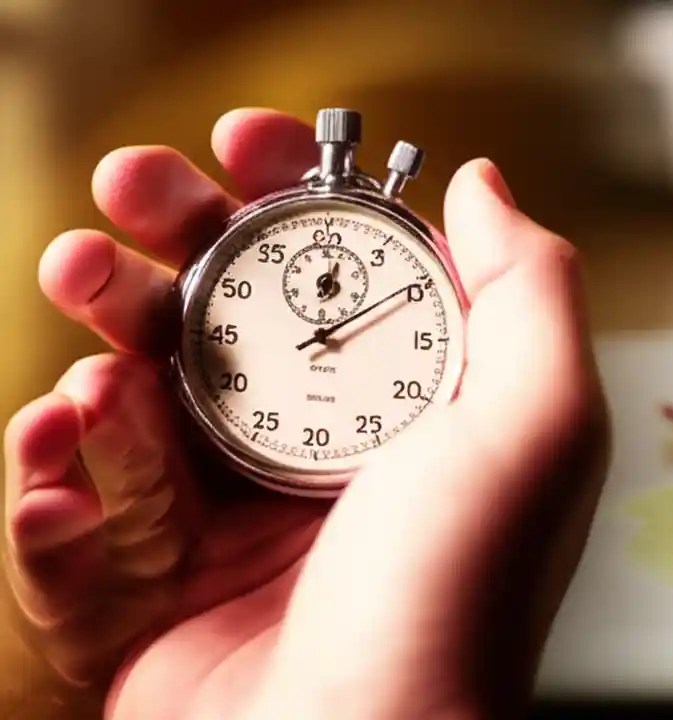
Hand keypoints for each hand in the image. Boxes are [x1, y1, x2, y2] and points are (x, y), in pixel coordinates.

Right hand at [3, 109, 609, 718]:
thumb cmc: (459, 598)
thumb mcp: (535, 424)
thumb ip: (525, 290)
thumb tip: (479, 186)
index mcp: (403, 414)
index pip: (337, 278)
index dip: (287, 199)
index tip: (239, 143)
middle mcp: (318, 462)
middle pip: (220, 328)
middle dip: (167, 253)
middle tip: (122, 199)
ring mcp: (229, 529)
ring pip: (134, 410)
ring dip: (99, 361)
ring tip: (88, 347)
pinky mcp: (151, 597)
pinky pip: (78, 523)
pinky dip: (53, 490)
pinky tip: (56, 468)